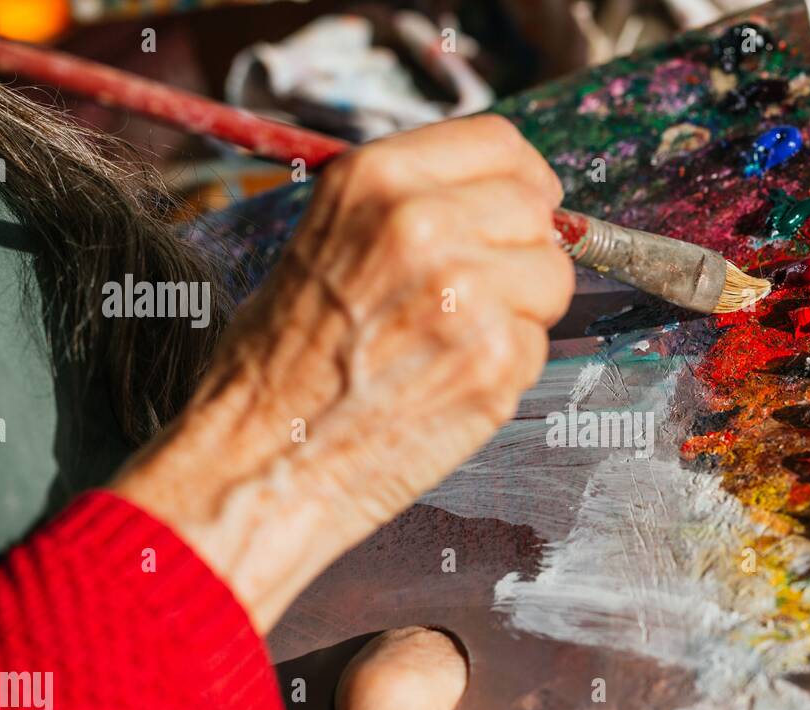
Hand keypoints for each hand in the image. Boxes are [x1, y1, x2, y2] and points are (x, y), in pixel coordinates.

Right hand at [113, 114, 573, 631]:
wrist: (258, 463)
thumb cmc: (281, 364)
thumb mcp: (322, 241)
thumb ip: (410, 209)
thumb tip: (505, 200)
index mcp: (374, 180)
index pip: (502, 145)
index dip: (520, 182)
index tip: (520, 210)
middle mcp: (423, 225)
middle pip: (536, 211)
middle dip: (521, 251)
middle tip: (478, 295)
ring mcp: (465, 294)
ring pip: (552, 278)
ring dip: (521, 311)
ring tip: (454, 343)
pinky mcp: (494, 363)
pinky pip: (539, 346)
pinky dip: (507, 369)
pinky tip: (449, 385)